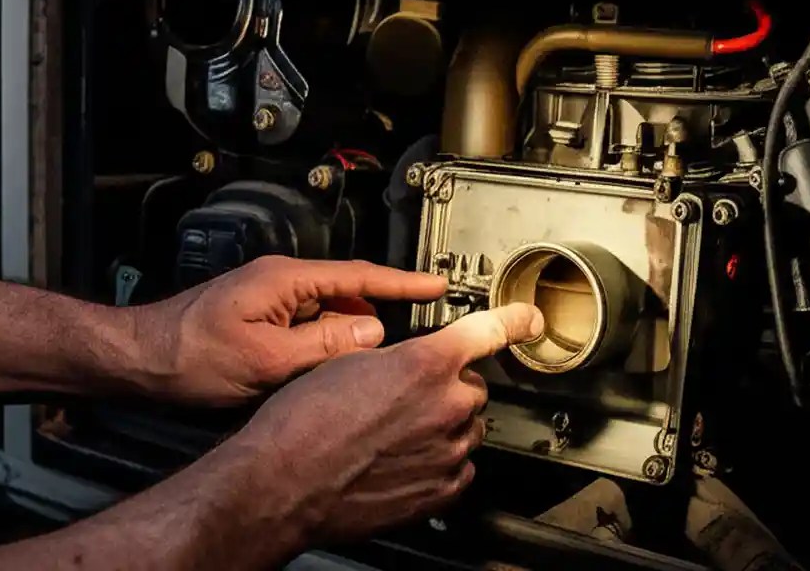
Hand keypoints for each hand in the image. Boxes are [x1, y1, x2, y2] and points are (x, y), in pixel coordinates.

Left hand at [132, 256, 446, 404]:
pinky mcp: (259, 318)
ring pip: (328, 315)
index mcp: (286, 279)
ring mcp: (269, 299)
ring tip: (374, 363)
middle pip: (347, 295)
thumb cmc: (188, 356)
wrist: (137, 360)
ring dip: (349, 336)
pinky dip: (326, 344)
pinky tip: (332, 369)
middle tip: (412, 340)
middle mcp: (280, 282)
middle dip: (379, 317)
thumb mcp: (265, 359)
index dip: (403, 283)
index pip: (359, 277)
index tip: (437, 285)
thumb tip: (372, 335)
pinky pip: (307, 326)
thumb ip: (323, 346)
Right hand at [232, 302, 543, 543]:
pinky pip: (459, 467)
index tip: (529, 319)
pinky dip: (439, 461)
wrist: (280, 484)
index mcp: (425, 364)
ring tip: (392, 435)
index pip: (489, 331)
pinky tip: (400, 461)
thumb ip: (395, 356)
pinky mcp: (442, 490)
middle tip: (401, 398)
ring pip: (466, 426)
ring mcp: (448, 451)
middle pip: (470, 385)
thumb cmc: (301, 423)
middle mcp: (447, 406)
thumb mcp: (346, 362)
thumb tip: (408, 359)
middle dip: (445, 387)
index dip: (514, 320)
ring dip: (442, 425)